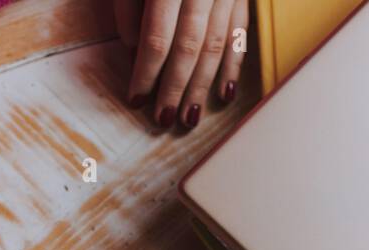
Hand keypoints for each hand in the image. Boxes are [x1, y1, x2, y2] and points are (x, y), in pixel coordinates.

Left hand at [116, 0, 248, 128]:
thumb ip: (129, 12)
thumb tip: (135, 56)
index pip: (157, 38)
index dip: (146, 73)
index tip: (136, 100)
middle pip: (189, 47)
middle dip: (175, 88)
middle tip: (165, 119)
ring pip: (215, 45)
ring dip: (202, 86)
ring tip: (191, 117)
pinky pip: (239, 34)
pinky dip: (233, 66)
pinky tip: (226, 94)